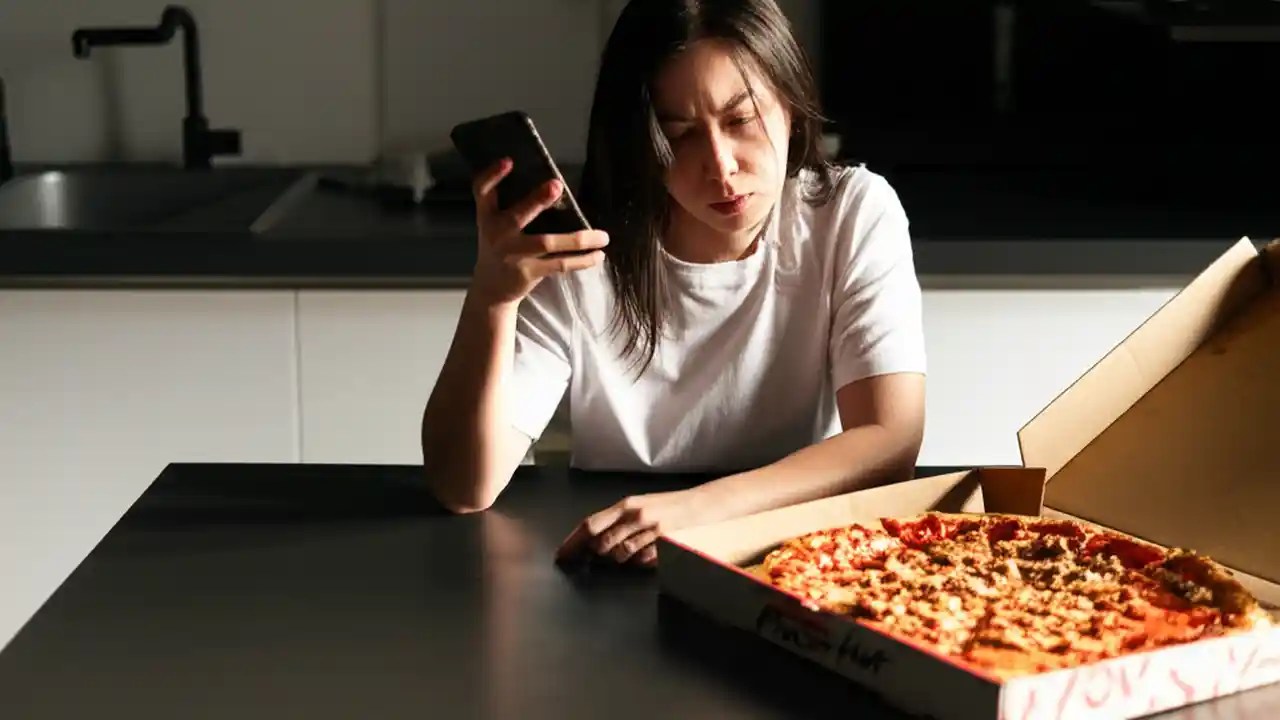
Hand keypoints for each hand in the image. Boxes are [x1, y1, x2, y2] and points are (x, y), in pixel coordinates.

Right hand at [468, 157, 608, 308]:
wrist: (491, 288)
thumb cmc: (502, 247)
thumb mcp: (496, 225)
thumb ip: (515, 206)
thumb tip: (557, 186)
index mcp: (488, 215)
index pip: (482, 190)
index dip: (492, 175)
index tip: (509, 160)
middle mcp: (497, 233)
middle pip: (518, 215)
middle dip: (537, 200)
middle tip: (556, 185)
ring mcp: (512, 254)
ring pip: (547, 242)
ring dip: (578, 239)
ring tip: (603, 236)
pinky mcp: (527, 272)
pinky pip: (559, 264)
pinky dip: (581, 260)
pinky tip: (598, 255)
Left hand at [556, 489, 705, 567]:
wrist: (700, 503)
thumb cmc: (667, 505)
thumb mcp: (639, 506)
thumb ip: (618, 520)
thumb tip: (594, 537)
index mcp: (624, 505)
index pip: (590, 523)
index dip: (573, 541)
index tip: (562, 555)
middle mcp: (633, 514)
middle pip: (602, 540)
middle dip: (592, 553)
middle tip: (585, 561)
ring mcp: (649, 527)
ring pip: (620, 552)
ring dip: (618, 558)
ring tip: (625, 554)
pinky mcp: (664, 539)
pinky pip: (643, 558)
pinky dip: (639, 561)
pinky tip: (644, 557)